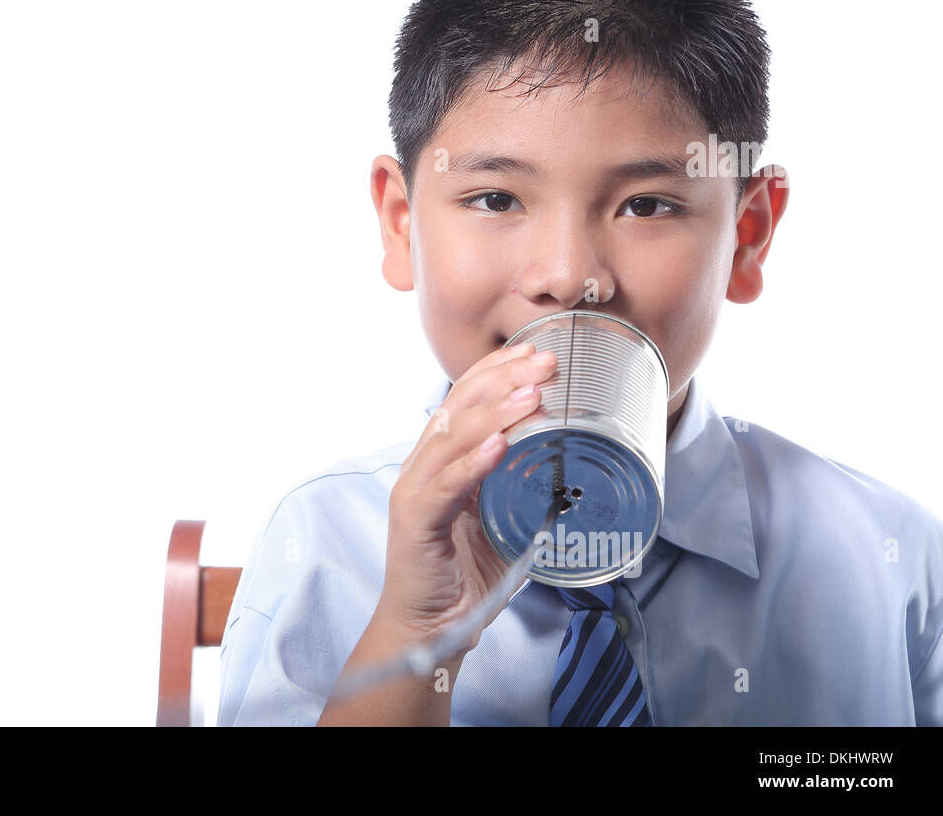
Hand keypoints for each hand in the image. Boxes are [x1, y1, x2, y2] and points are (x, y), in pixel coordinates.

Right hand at [373, 341, 557, 659]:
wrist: (428, 629)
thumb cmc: (463, 574)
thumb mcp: (498, 519)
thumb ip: (518, 486)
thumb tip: (566, 460)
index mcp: (440, 460)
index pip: (464, 400)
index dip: (496, 371)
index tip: (534, 351)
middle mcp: (422, 467)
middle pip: (458, 408)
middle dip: (503, 379)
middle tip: (545, 361)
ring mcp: (414, 492)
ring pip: (451, 439)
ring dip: (494, 414)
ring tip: (530, 396)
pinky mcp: (414, 523)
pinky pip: (444, 487)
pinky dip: (471, 464)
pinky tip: (498, 446)